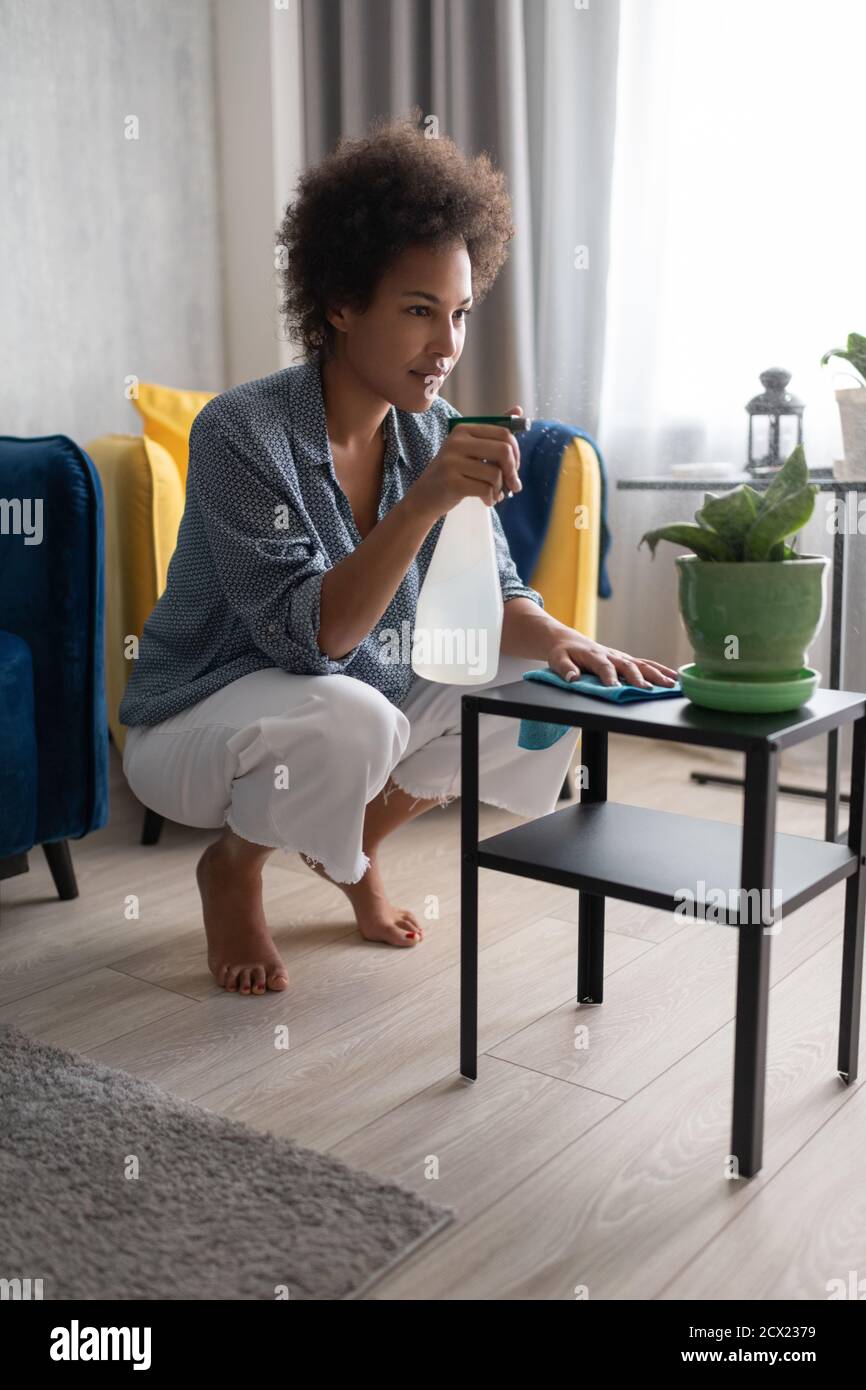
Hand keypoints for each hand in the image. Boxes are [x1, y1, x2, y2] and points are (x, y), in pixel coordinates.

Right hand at [407, 403, 523, 520]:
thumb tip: (518, 410)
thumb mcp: (470, 449)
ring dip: (500, 488)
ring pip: (496, 473)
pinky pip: (485, 489)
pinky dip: (491, 498)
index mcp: (463, 429)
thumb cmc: (453, 472)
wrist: (425, 496)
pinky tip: (486, 500)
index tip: (515, 467)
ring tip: (495, 494)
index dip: (516, 452)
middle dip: (513, 470)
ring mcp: (452, 462)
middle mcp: (456, 442)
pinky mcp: (451, 482)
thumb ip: (493, 432)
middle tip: (513, 484)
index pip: (503, 432)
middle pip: (503, 451)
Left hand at [545, 630, 679, 688]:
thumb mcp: (557, 659)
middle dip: (638, 678)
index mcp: (594, 655)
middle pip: (628, 666)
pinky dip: (661, 670)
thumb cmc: (563, 652)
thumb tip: (573, 678)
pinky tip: (674, 678)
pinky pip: (646, 664)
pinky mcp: (627, 660)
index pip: (604, 666)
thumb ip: (565, 669)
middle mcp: (612, 655)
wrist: (568, 640)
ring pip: (642, 664)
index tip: (615, 688)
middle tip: (647, 690)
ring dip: (657, 674)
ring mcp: (621, 657)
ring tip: (671, 684)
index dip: (610, 676)